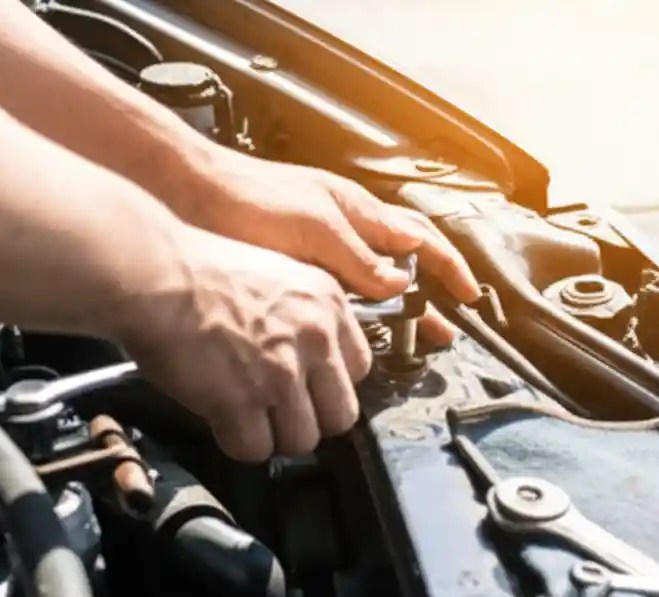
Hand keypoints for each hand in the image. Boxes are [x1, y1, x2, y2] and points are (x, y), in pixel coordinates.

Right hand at [113, 227, 369, 461]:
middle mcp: (315, 340)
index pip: (360, 369)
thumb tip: (316, 361)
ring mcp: (280, 374)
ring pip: (302, 440)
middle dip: (310, 419)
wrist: (154, 273)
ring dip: (274, 435)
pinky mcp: (241, 402)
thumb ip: (308, 317)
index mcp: (329, 305)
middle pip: (341, 415)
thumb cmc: (203, 269)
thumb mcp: (280, 274)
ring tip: (246, 415)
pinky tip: (221, 420)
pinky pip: (255, 450)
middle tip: (277, 410)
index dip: (328, 382)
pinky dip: (237, 443)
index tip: (304, 382)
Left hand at [178, 150, 480, 344]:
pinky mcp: (296, 261)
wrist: (190, 196)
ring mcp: (322, 243)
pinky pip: (343, 286)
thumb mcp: (314, 228)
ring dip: (395, 306)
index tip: (468, 298)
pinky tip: (353, 328)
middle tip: (443, 332)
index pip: (421, 239)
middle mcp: (347, 226)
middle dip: (429, 295)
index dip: (450, 268)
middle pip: (404, 260)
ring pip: (375, 276)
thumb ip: (358, 257)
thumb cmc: (249, 198)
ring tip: (406, 338)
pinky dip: (358, 308)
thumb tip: (398, 285)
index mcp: (360, 211)